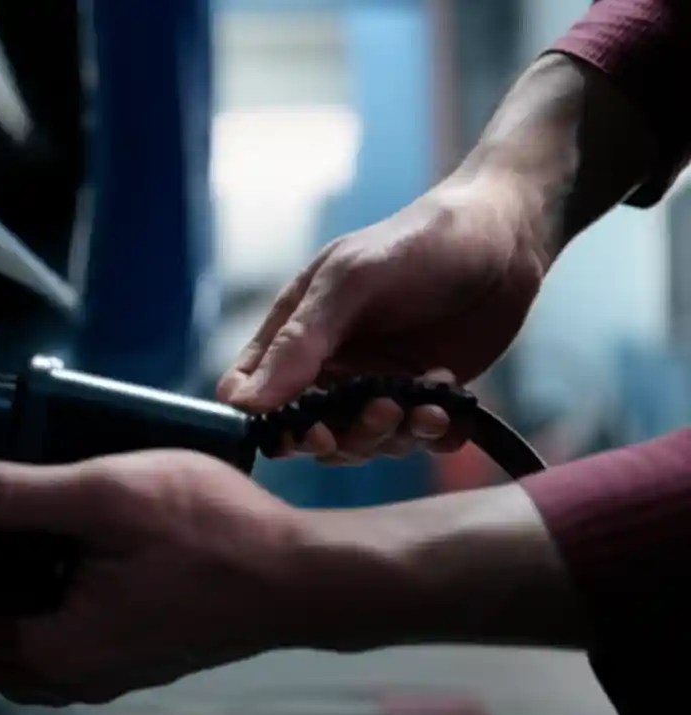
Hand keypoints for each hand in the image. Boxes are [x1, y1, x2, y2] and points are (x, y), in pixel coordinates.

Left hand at [0, 450, 311, 704]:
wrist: (302, 576)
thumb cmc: (217, 536)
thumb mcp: (106, 494)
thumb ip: (15, 496)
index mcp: (55, 648)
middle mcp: (75, 675)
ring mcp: (108, 670)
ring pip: (18, 656)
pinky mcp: (136, 653)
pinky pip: (59, 646)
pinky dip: (37, 614)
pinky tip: (56, 563)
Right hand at [217, 172, 549, 463]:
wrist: (504, 236)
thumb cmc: (416, 241)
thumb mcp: (350, 280)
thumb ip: (299, 341)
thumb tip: (245, 403)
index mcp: (296, 333)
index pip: (252, 392)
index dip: (265, 423)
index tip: (303, 430)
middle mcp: (330, 366)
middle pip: (310, 433)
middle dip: (342, 437)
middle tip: (381, 412)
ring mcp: (377, 385)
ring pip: (363, 443)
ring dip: (392, 435)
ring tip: (426, 404)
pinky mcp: (424, 398)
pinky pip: (417, 440)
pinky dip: (432, 436)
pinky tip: (448, 410)